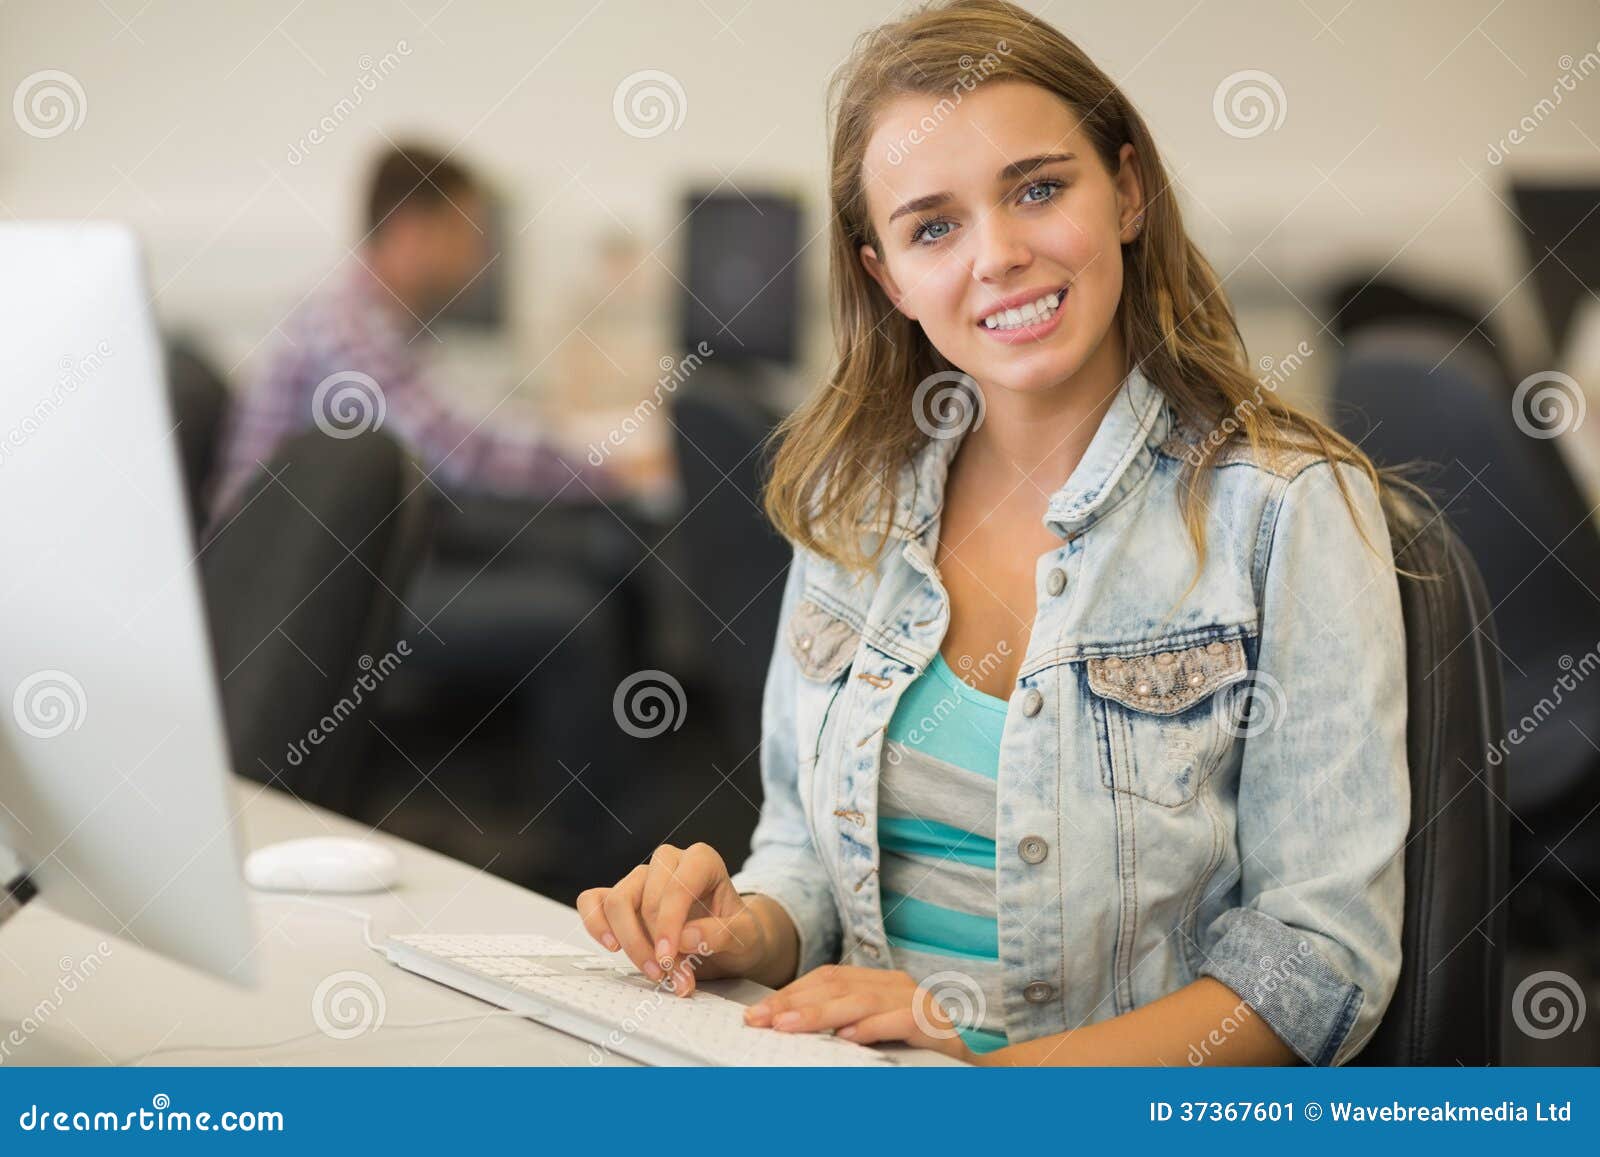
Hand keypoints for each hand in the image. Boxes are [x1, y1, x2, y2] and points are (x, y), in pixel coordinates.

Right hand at [576, 842, 771, 995]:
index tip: (668, 958)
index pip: (676, 886)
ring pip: (616, 901)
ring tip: (651, 972)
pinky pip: (593, 900)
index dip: (669, 924)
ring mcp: (642, 878)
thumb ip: (720, 934)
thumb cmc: (737, 931)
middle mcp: (669, 863)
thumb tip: (686, 937)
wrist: (730, 941)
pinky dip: (595, 923)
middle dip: (652, 942)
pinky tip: (612, 945)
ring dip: (629, 942)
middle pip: (643, 897)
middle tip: (669, 975)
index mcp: (702, 861)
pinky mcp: (621, 896)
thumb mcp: (745, 936)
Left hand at [741, 964, 979, 1063]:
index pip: (826, 978)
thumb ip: (838, 1026)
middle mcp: (895, 983)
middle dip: (794, 1003)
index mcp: (877, 981)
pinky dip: (871, 1027)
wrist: (967, 1070)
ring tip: (789, 1026)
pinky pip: (899, 1020)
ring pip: (861, 1000)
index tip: (756, 1014)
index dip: (790, 993)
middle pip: (837, 986)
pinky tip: (846, 1037)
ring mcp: (916, 999)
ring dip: (821, 1014)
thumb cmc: (911, 1053)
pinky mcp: (932, 1023)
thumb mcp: (869, 1034)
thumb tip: (785, 1027)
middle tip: (761, 1020)